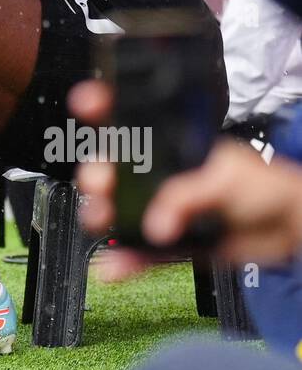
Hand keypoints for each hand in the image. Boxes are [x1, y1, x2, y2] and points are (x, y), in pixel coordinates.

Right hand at [70, 79, 301, 277]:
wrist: (283, 232)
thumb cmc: (262, 187)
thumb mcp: (225, 178)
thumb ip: (186, 196)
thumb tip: (156, 224)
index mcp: (173, 143)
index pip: (133, 120)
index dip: (106, 107)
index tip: (88, 104)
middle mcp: (161, 173)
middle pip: (114, 168)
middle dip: (97, 174)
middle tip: (99, 185)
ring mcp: (162, 206)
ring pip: (118, 209)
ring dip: (102, 215)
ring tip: (101, 221)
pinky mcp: (167, 240)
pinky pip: (136, 250)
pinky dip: (123, 260)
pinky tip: (113, 266)